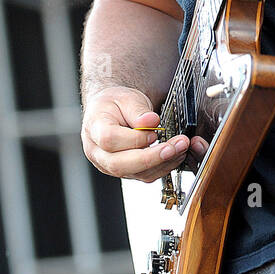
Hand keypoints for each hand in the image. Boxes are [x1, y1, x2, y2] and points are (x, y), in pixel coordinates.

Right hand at [81, 85, 207, 182]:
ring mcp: (110, 166)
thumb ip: (138, 110)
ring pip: (136, 173)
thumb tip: (151, 122)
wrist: (111, 112)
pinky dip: (163, 166)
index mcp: (94, 129)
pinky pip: (145, 175)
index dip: (134, 138)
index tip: (153, 131)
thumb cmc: (115, 104)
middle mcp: (98, 152)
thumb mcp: (126, 98)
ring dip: (163, 163)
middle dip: (152, 157)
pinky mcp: (126, 172)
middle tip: (174, 147)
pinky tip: (175, 154)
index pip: (109, 140)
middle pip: (120, 164)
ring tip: (181, 147)